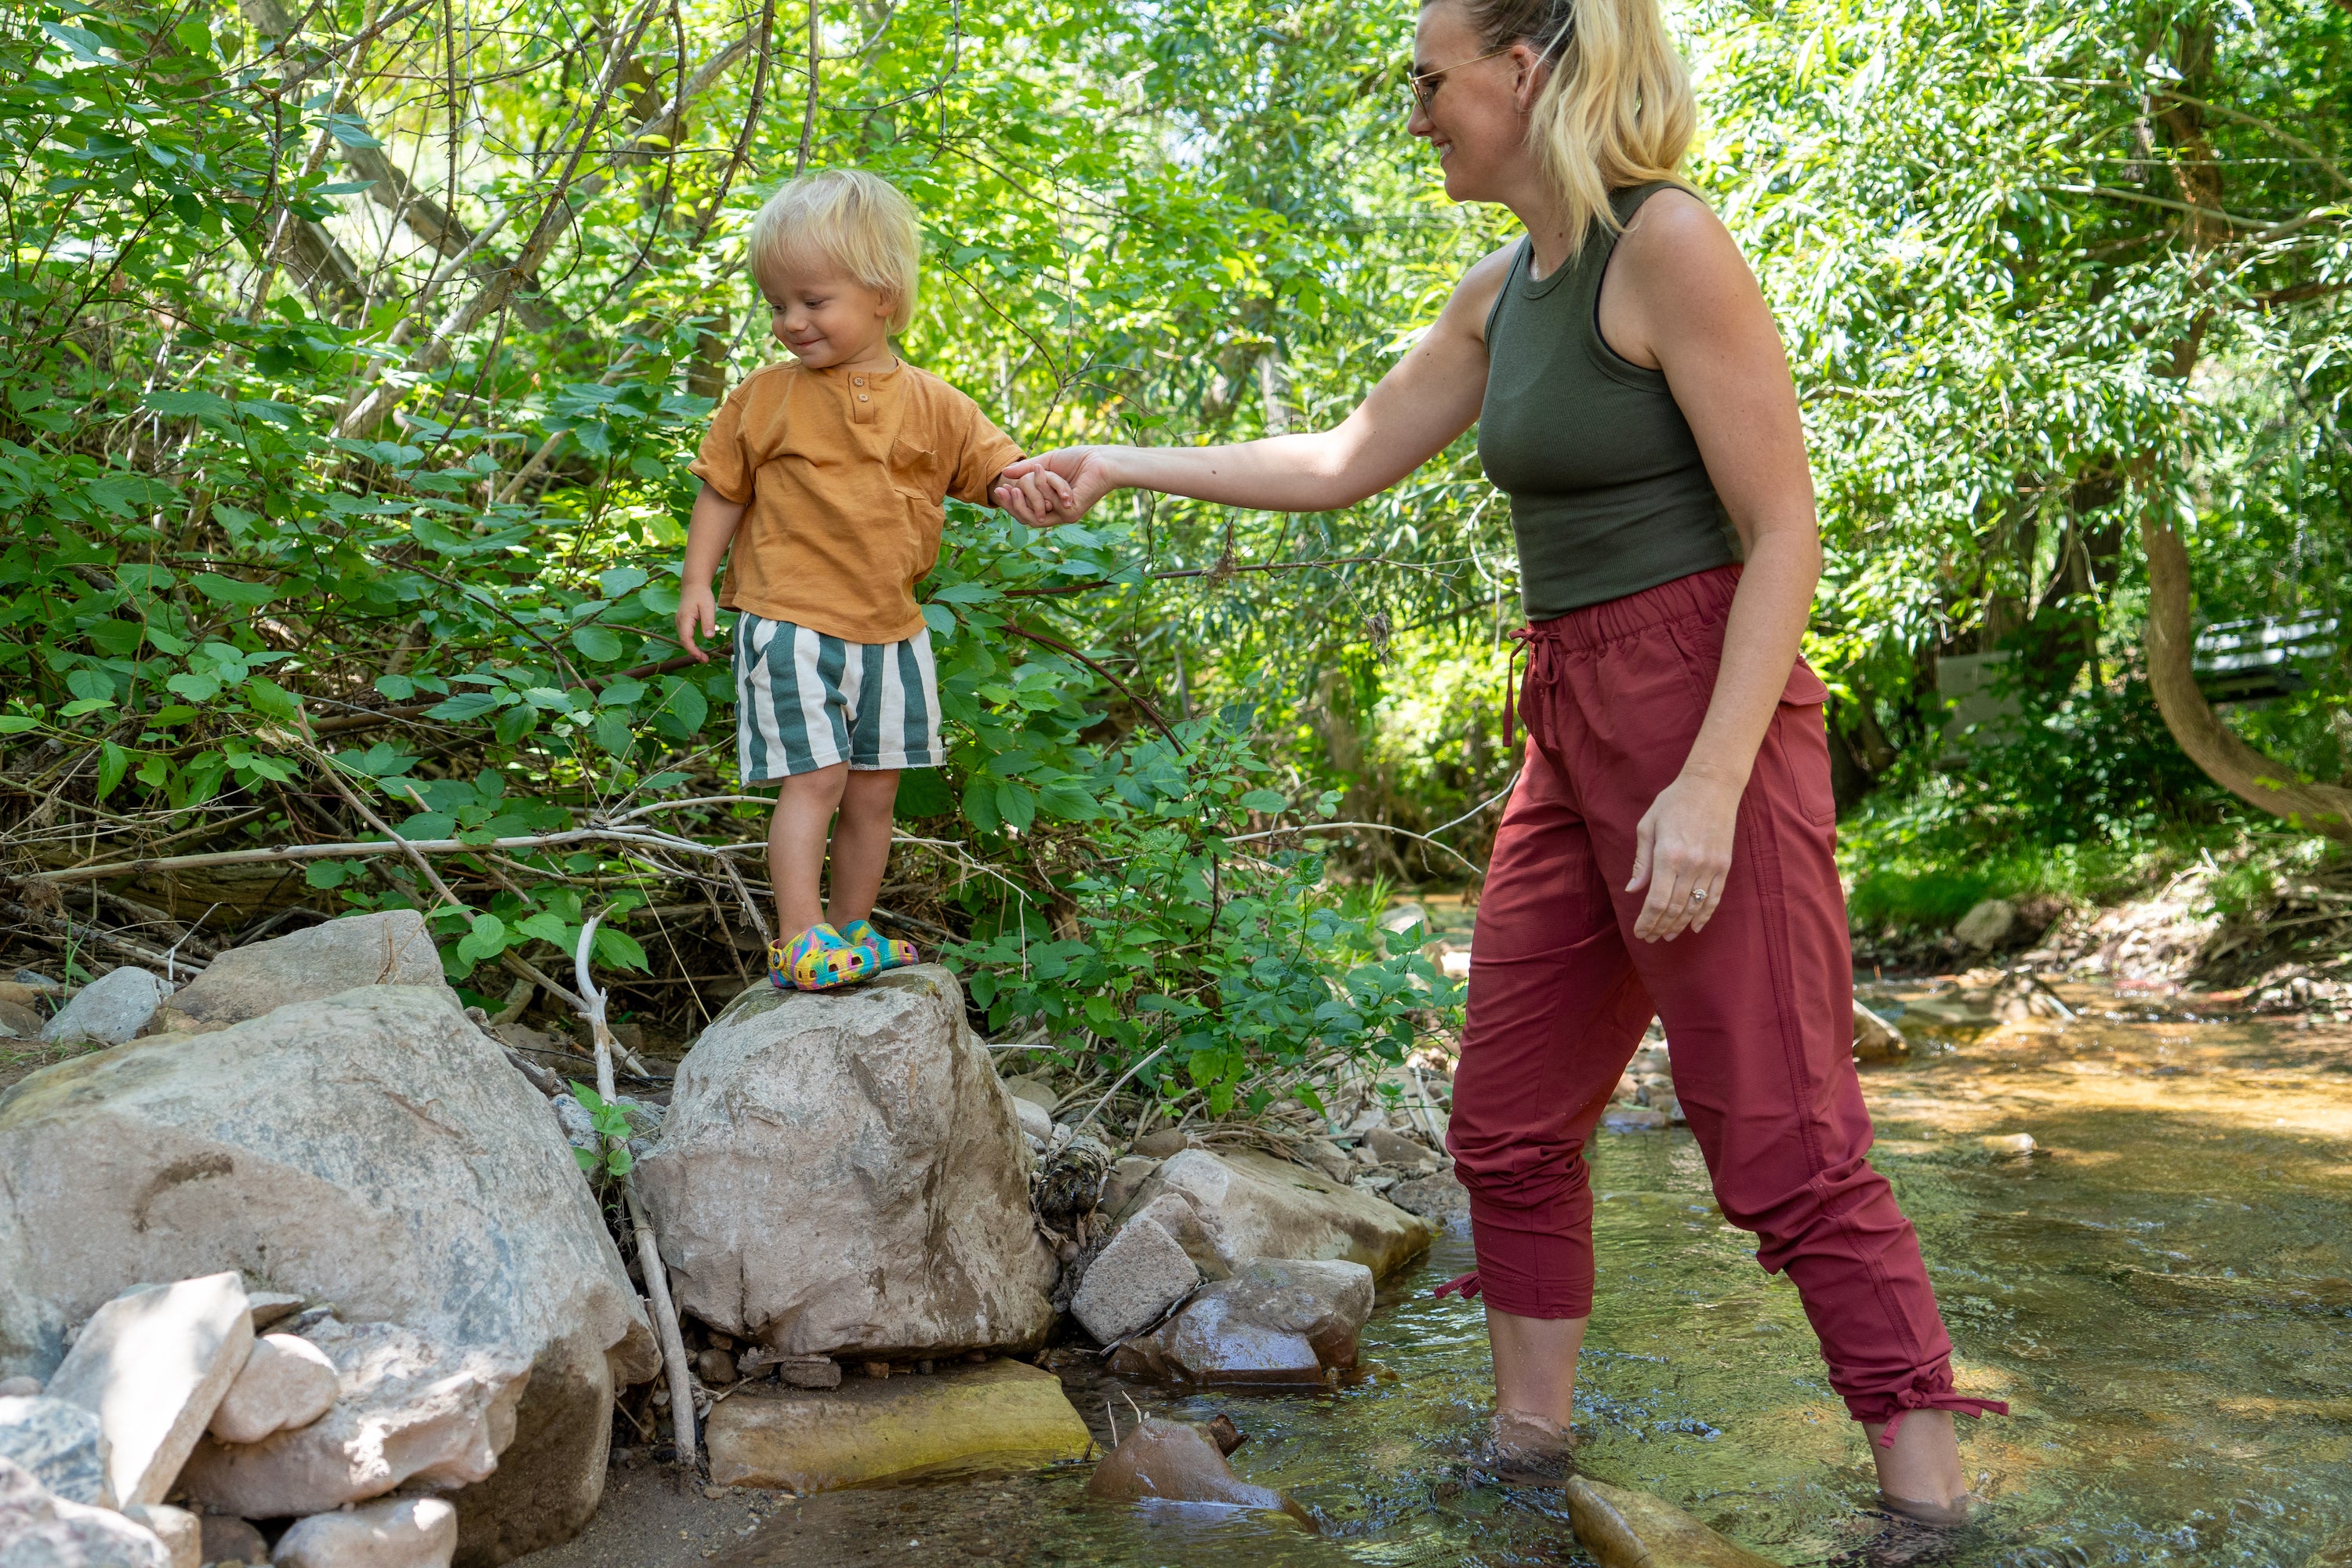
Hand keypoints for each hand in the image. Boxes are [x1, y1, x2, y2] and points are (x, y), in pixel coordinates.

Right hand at [675, 582, 717, 662]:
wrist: (694, 584)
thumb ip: (708, 622)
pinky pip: (685, 635)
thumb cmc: (702, 594)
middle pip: (684, 642)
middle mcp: (679, 622)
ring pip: (684, 639)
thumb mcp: (708, 607)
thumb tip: (709, 637)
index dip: (693, 651)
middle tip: (705, 660)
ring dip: (692, 649)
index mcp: (684, 619)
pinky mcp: (683, 622)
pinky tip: (699, 648)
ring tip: (703, 657)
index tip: (702, 658)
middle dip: (693, 653)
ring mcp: (680, 622)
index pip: (686, 640)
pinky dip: (691, 643)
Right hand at [994, 465, 1077, 525]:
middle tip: (1003, 490)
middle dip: (1012, 504)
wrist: (1100, 460)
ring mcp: (1063, 516)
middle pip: (1025, 518)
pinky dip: (1048, 486)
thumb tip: (1004, 472)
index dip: (1009, 503)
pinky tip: (1051, 474)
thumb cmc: (1077, 460)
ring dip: (1032, 492)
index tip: (999, 489)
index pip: (1024, 511)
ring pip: (1035, 512)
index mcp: (1049, 503)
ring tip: (1032, 477)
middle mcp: (1055, 513)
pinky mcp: (1071, 514)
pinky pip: (1049, 504)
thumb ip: (1026, 469)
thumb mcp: (1046, 462)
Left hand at [1625, 769, 1742, 941]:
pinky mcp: (1724, 865)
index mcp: (1668, 855)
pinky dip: (1704, 916)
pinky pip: (1714, 898)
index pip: (1656, 901)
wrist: (1712, 785)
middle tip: (1650, 937)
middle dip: (1660, 927)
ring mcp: (1710, 867)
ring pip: (1694, 907)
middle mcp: (1691, 865)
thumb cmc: (1673, 802)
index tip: (1640, 932)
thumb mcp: (1648, 826)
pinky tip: (1694, 927)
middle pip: (1674, 909)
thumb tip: (1632, 890)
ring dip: (1679, 925)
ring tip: (1667, 935)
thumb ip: (1641, 862)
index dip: (1647, 922)